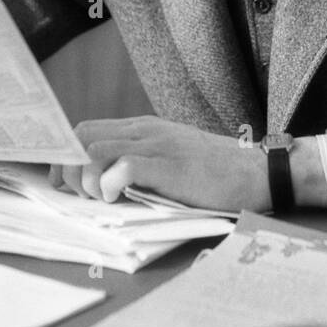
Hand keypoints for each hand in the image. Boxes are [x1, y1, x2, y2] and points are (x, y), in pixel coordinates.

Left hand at [49, 115, 271, 211]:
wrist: (260, 172)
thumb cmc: (217, 175)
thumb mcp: (172, 159)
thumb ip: (141, 164)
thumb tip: (101, 187)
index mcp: (143, 128)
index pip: (85, 129)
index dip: (66, 156)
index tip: (66, 183)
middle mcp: (145, 130)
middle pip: (80, 136)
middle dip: (68, 168)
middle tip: (81, 196)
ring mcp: (158, 145)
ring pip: (94, 149)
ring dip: (86, 179)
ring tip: (102, 199)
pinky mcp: (170, 165)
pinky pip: (124, 166)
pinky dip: (110, 184)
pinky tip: (121, 198)